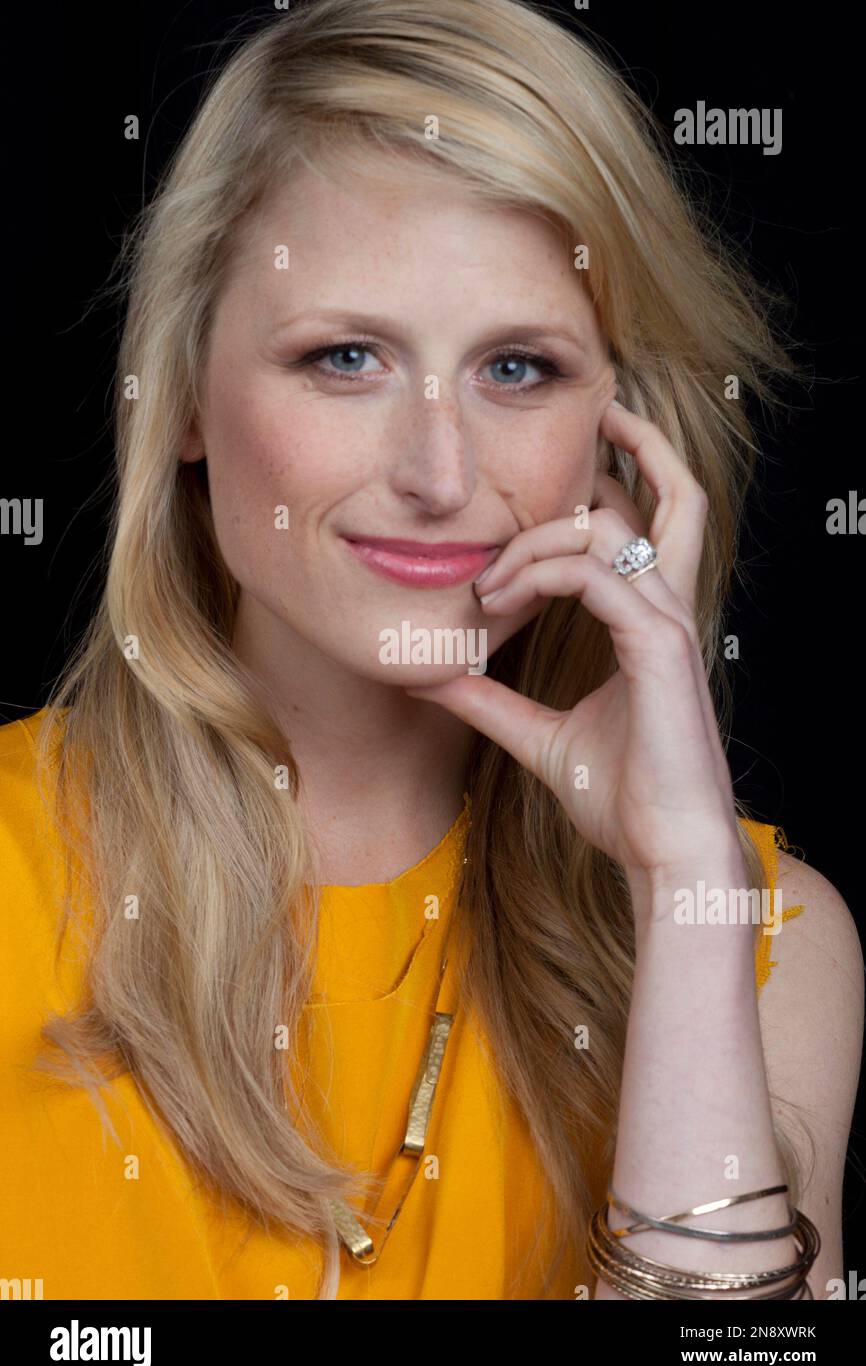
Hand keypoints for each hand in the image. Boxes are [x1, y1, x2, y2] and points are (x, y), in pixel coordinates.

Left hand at [404, 402, 741, 878]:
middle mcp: (667, 610)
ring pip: (610, 527)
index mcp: (650, 623)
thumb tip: (428, 680)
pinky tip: (500, 599)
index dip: (587, 504)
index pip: (637, 530)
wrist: (664, 852)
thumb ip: (490, 702)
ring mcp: (669, 623)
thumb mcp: (538, 738)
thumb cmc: (621, 799)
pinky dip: (542, 573)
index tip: (509, 532)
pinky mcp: (660, 646)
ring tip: (488, 577)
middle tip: (564, 431)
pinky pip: (596, 575)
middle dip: (632, 445)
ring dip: (539, 536)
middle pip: (671, 495)